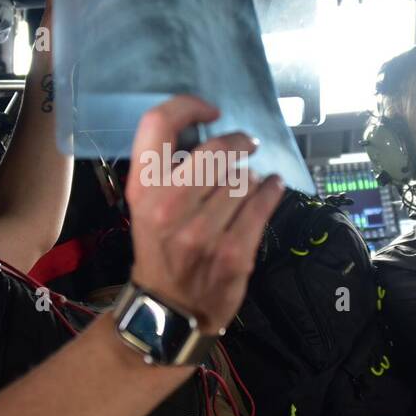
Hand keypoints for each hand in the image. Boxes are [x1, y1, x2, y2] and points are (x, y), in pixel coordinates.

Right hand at [124, 95, 284, 333]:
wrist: (168, 310)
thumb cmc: (159, 249)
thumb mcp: (145, 207)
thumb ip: (166, 169)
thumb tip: (207, 128)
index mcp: (143, 190)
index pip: (158, 123)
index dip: (188, 105)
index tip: (209, 110)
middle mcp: (169, 207)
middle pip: (216, 148)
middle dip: (238, 141)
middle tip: (246, 143)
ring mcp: (202, 233)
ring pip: (243, 178)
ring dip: (251, 175)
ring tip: (248, 182)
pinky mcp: (234, 253)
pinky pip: (263, 205)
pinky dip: (272, 189)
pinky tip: (271, 186)